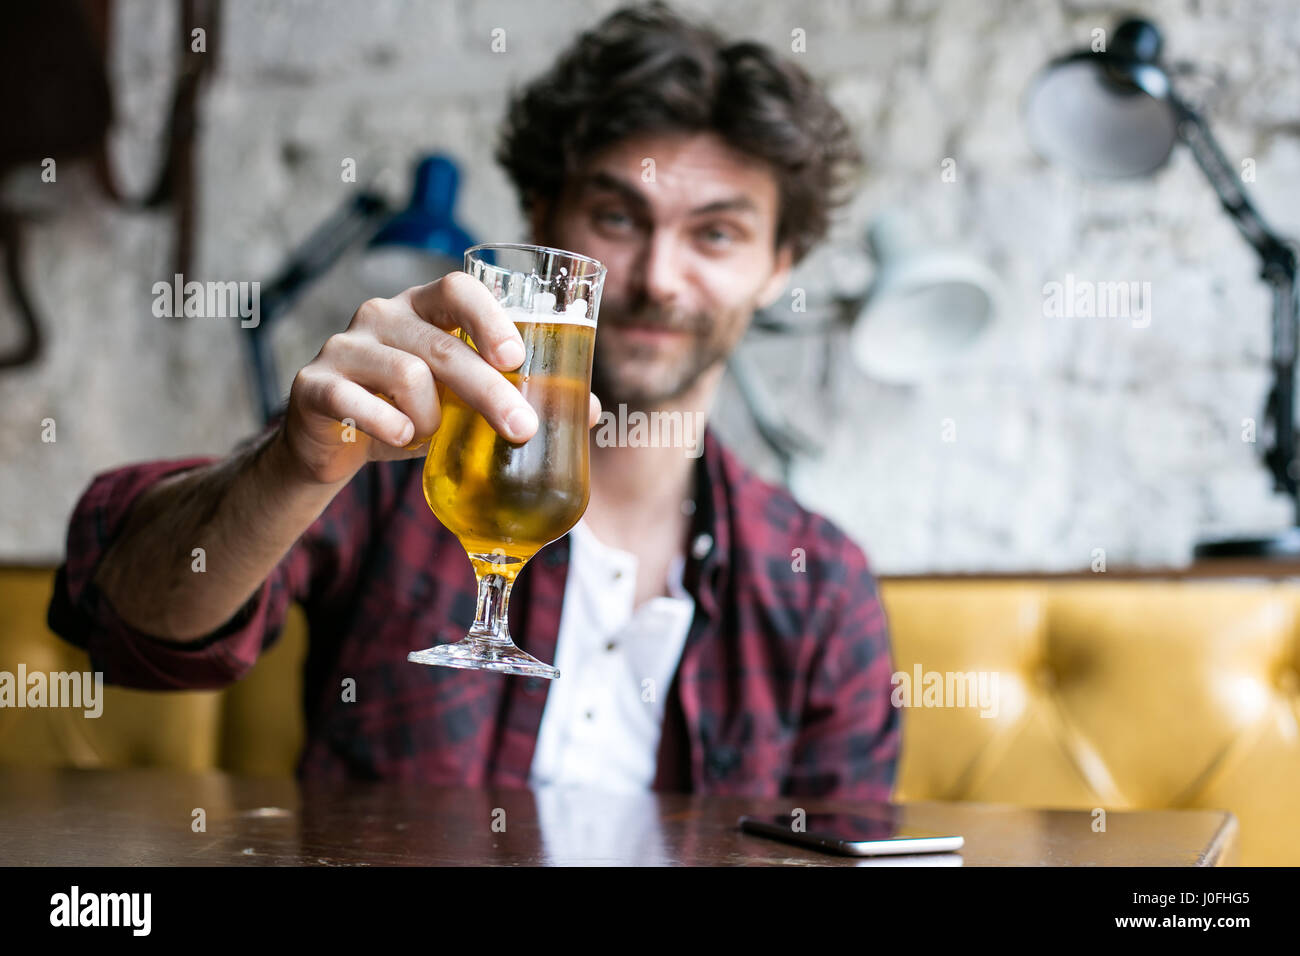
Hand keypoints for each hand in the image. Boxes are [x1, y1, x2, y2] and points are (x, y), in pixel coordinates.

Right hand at [282, 273, 601, 484]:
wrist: (332, 443)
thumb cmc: (410, 410)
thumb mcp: (464, 401)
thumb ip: (517, 395)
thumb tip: (594, 413)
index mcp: (424, 308)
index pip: (457, 288)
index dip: (490, 317)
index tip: (518, 358)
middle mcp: (382, 315)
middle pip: (443, 346)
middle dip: (490, 391)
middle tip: (523, 429)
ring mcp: (345, 347)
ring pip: (406, 376)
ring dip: (431, 418)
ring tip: (428, 436)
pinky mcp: (314, 385)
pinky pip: (355, 402)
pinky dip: (386, 425)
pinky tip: (400, 438)